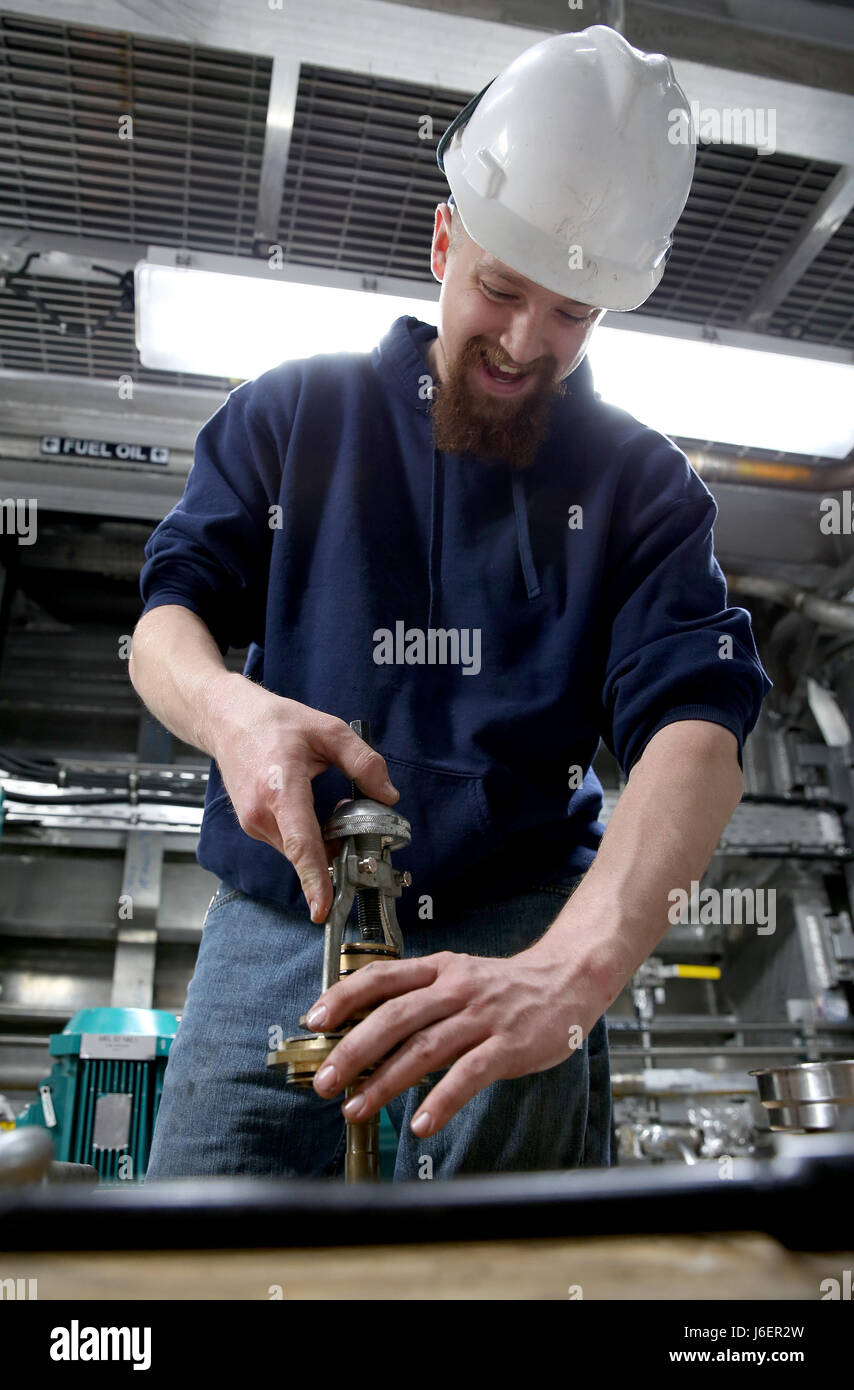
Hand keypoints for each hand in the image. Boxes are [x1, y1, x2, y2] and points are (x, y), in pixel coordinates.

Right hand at [209, 677, 398, 921]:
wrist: (228, 718)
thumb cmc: (275, 722)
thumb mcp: (329, 730)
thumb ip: (363, 763)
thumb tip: (388, 795)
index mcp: (281, 790)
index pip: (302, 844)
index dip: (316, 880)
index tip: (324, 908)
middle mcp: (262, 814)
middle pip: (307, 852)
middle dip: (336, 850)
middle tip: (357, 825)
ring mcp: (253, 823)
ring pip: (298, 850)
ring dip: (322, 839)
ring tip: (331, 803)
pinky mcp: (252, 825)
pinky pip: (288, 842)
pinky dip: (307, 834)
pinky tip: (312, 806)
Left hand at [305, 943, 606, 1135]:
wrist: (567, 981)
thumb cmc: (505, 987)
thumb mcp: (458, 975)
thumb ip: (418, 996)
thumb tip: (364, 1026)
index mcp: (439, 970)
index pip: (382, 977)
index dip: (345, 997)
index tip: (314, 1020)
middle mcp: (456, 989)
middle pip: (395, 1017)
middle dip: (353, 1050)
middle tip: (325, 1082)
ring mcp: (483, 1017)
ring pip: (426, 1047)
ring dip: (386, 1081)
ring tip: (357, 1108)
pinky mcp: (510, 1045)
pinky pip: (470, 1074)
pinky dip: (443, 1100)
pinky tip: (422, 1122)